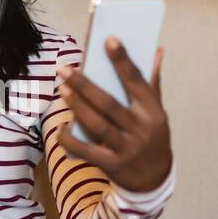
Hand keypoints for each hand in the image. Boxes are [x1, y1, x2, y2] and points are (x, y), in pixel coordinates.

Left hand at [55, 38, 172, 192]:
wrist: (156, 179)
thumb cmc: (152, 136)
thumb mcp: (157, 111)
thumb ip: (152, 82)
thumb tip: (157, 50)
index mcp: (152, 110)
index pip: (136, 80)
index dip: (122, 60)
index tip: (108, 39)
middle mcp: (140, 128)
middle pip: (109, 103)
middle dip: (85, 85)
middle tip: (65, 68)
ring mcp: (126, 148)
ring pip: (97, 125)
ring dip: (77, 107)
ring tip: (62, 89)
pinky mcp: (113, 165)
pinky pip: (87, 151)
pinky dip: (71, 140)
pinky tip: (60, 128)